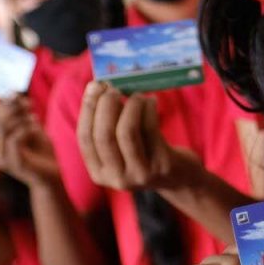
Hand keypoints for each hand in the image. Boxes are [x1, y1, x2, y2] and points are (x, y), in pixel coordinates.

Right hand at [0, 98, 58, 186]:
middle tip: (30, 105)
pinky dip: (27, 129)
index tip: (20, 94)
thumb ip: (19, 112)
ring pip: (3, 127)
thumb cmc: (41, 152)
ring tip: (35, 118)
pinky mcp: (11, 163)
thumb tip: (12, 92)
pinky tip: (37, 128)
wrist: (53, 176)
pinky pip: (14, 139)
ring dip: (21, 118)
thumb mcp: (29, 127)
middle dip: (14, 108)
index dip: (5, 103)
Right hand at [76, 82, 195, 191]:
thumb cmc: (145, 153)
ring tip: (137, 94)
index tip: (95, 86)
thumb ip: (107, 123)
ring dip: (130, 106)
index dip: (88, 109)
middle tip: (114, 88)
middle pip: (103, 135)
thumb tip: (97, 87)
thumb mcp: (121, 147)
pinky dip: (149, 110)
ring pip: (127, 132)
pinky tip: (151, 101)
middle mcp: (116, 178)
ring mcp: (140, 174)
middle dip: (106, 105)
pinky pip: (150, 130)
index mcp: (99, 173)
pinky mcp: (162, 165)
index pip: (85, 138)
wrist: (179, 177)